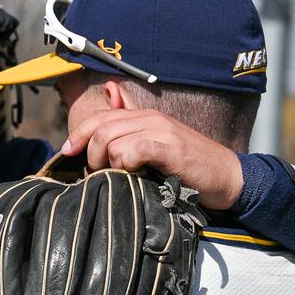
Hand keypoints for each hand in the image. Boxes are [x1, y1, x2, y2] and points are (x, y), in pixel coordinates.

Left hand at [60, 108, 245, 208]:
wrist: (227, 177)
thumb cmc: (189, 171)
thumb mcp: (156, 153)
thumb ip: (131, 146)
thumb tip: (100, 154)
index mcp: (144, 118)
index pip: (100, 117)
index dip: (78, 134)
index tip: (67, 153)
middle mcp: (150, 119)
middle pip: (100, 128)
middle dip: (88, 153)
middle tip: (94, 174)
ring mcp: (160, 131)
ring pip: (112, 140)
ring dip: (106, 163)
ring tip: (117, 177)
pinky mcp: (169, 147)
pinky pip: (132, 150)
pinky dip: (125, 164)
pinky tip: (134, 174)